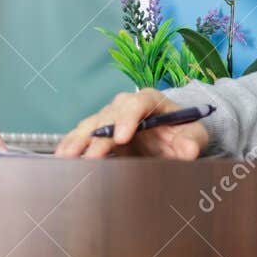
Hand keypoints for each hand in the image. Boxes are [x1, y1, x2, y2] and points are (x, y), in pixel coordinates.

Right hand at [53, 88, 206, 158]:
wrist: (172, 135)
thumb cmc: (182, 130)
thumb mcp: (195, 134)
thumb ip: (192, 141)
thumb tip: (188, 149)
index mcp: (149, 99)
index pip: (137, 104)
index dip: (127, 119)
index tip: (122, 138)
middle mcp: (125, 105)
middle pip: (109, 116)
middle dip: (99, 137)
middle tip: (92, 157)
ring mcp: (110, 117)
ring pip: (91, 125)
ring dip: (78, 141)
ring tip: (67, 157)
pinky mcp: (100, 132)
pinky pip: (83, 136)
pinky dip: (72, 145)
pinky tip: (61, 157)